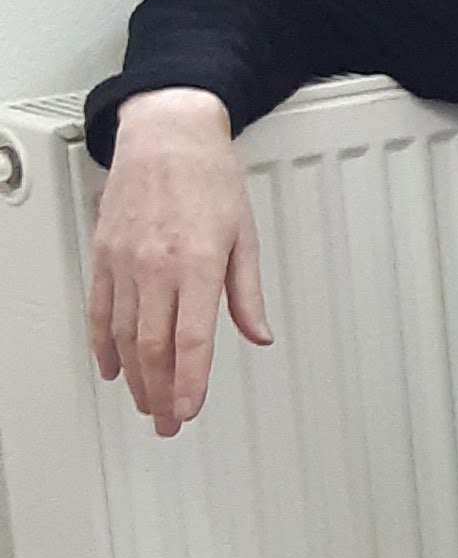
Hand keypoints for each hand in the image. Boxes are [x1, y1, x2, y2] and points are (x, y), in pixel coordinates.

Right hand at [86, 90, 267, 434]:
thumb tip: (258, 334)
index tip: (188, 412)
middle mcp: (156, 266)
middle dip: (160, 393)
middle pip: (152, 347)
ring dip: (133, 378)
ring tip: (145, 404)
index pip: (191, 340)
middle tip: (167, 423)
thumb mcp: (244, 235)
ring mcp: (124, 261)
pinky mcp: (103, 254)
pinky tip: (109, 368)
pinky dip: (102, 344)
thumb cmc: (209, 177)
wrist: (166, 133)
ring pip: (122, 336)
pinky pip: (98, 309)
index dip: (190, 384)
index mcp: (196, 264)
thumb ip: (247, 292)